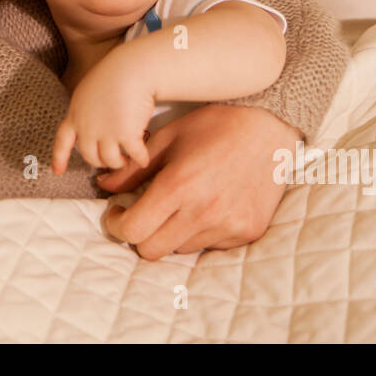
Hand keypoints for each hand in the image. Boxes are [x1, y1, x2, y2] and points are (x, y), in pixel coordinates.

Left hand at [52, 55, 154, 173]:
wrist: (131, 69)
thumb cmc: (114, 74)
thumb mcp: (88, 90)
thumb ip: (86, 110)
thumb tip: (90, 125)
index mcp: (75, 114)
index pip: (63, 141)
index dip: (60, 157)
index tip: (58, 172)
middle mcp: (87, 127)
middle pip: (90, 156)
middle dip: (102, 161)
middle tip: (113, 160)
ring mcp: (106, 133)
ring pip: (111, 160)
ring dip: (120, 163)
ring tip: (128, 160)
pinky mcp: (126, 136)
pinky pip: (133, 155)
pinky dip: (140, 158)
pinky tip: (144, 159)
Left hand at [95, 104, 299, 259]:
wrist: (271, 127)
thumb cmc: (215, 125)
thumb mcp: (169, 137)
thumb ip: (132, 167)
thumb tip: (104, 185)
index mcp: (179, 186)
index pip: (133, 230)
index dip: (116, 224)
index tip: (117, 212)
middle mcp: (203, 212)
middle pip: (151, 250)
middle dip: (139, 235)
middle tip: (141, 214)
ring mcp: (228, 226)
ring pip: (180, 249)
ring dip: (171, 233)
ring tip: (180, 205)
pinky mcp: (247, 232)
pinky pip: (210, 246)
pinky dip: (200, 232)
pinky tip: (206, 206)